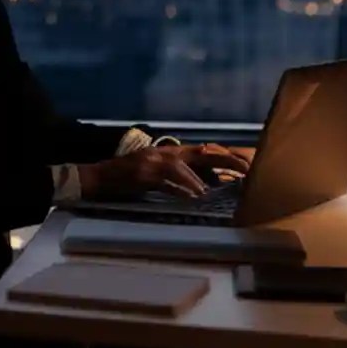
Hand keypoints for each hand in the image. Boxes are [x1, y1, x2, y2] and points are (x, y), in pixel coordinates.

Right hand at [79, 144, 251, 199]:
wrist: (99, 176)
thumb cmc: (128, 177)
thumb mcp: (157, 172)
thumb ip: (178, 176)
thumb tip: (203, 187)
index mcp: (170, 151)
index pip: (205, 150)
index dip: (226, 155)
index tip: (248, 162)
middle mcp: (165, 152)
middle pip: (202, 152)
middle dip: (225, 160)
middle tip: (246, 170)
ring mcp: (153, 161)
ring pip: (182, 166)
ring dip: (198, 179)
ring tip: (214, 191)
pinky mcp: (143, 173)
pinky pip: (166, 180)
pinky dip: (179, 188)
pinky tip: (191, 197)